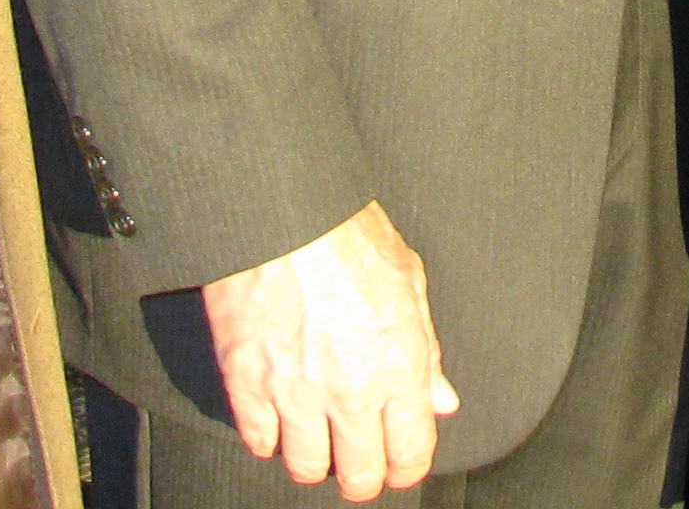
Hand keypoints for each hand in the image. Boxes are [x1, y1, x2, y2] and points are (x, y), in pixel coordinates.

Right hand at [202, 200, 458, 498]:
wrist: (280, 209)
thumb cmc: (343, 230)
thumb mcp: (407, 279)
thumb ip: (426, 350)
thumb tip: (440, 398)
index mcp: (397, 362)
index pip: (411, 452)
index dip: (408, 468)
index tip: (401, 466)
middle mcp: (349, 388)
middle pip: (359, 475)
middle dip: (364, 478)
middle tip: (360, 466)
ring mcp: (295, 391)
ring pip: (306, 468)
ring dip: (316, 461)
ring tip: (319, 443)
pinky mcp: (247, 383)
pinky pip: (259, 441)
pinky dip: (269, 438)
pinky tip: (279, 421)